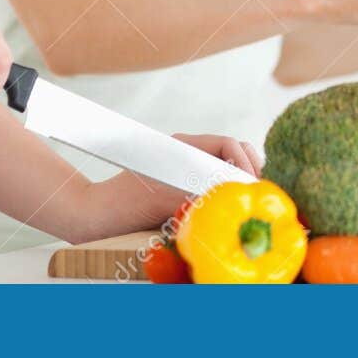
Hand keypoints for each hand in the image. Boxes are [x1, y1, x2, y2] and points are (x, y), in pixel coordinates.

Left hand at [133, 134, 264, 228]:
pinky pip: (211, 182)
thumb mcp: (167, 200)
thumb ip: (201, 195)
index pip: (227, 144)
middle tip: (258, 191)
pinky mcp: (181, 184)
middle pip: (230, 151)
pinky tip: (228, 206)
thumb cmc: (125, 204)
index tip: (253, 184)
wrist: (98, 213)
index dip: (245, 162)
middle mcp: (186, 152)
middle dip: (247, 168)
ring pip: (223, 166)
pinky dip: (225, 190)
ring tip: (247, 199)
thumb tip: (235, 193)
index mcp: (183, 146)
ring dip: (237, 180)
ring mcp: (184, 167)